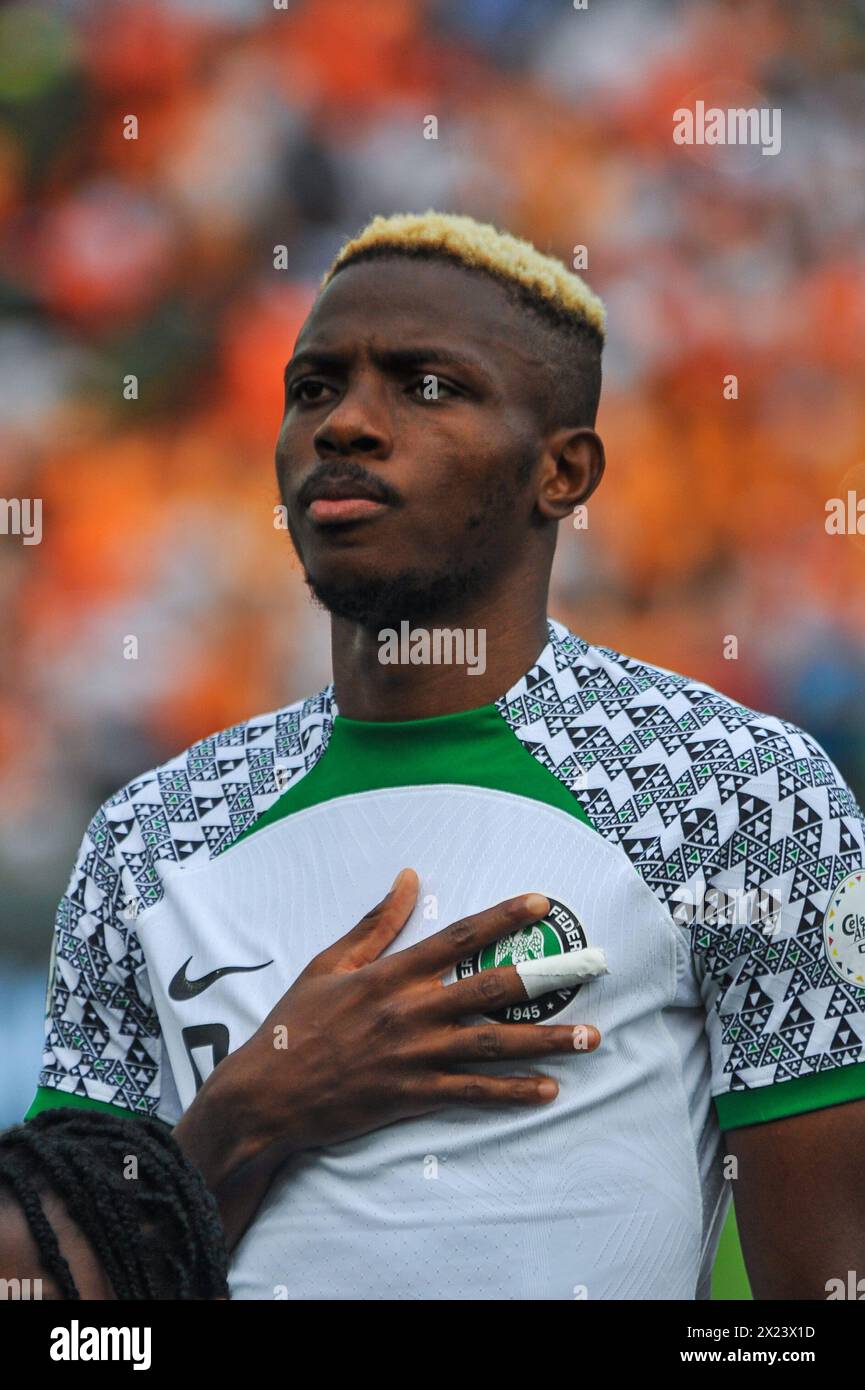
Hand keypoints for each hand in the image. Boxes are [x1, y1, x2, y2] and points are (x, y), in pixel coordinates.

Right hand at [236, 868, 600, 1156]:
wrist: (267, 1093)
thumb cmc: (296, 1024)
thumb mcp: (328, 964)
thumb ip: (374, 924)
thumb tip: (408, 879)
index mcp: (391, 974)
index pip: (458, 937)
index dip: (501, 917)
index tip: (541, 903)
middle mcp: (411, 1011)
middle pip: (491, 988)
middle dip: (546, 977)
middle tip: (592, 969)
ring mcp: (415, 1055)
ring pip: (493, 1044)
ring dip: (546, 1040)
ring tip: (592, 1038)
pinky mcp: (412, 1096)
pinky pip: (473, 1093)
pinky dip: (512, 1093)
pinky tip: (549, 1090)